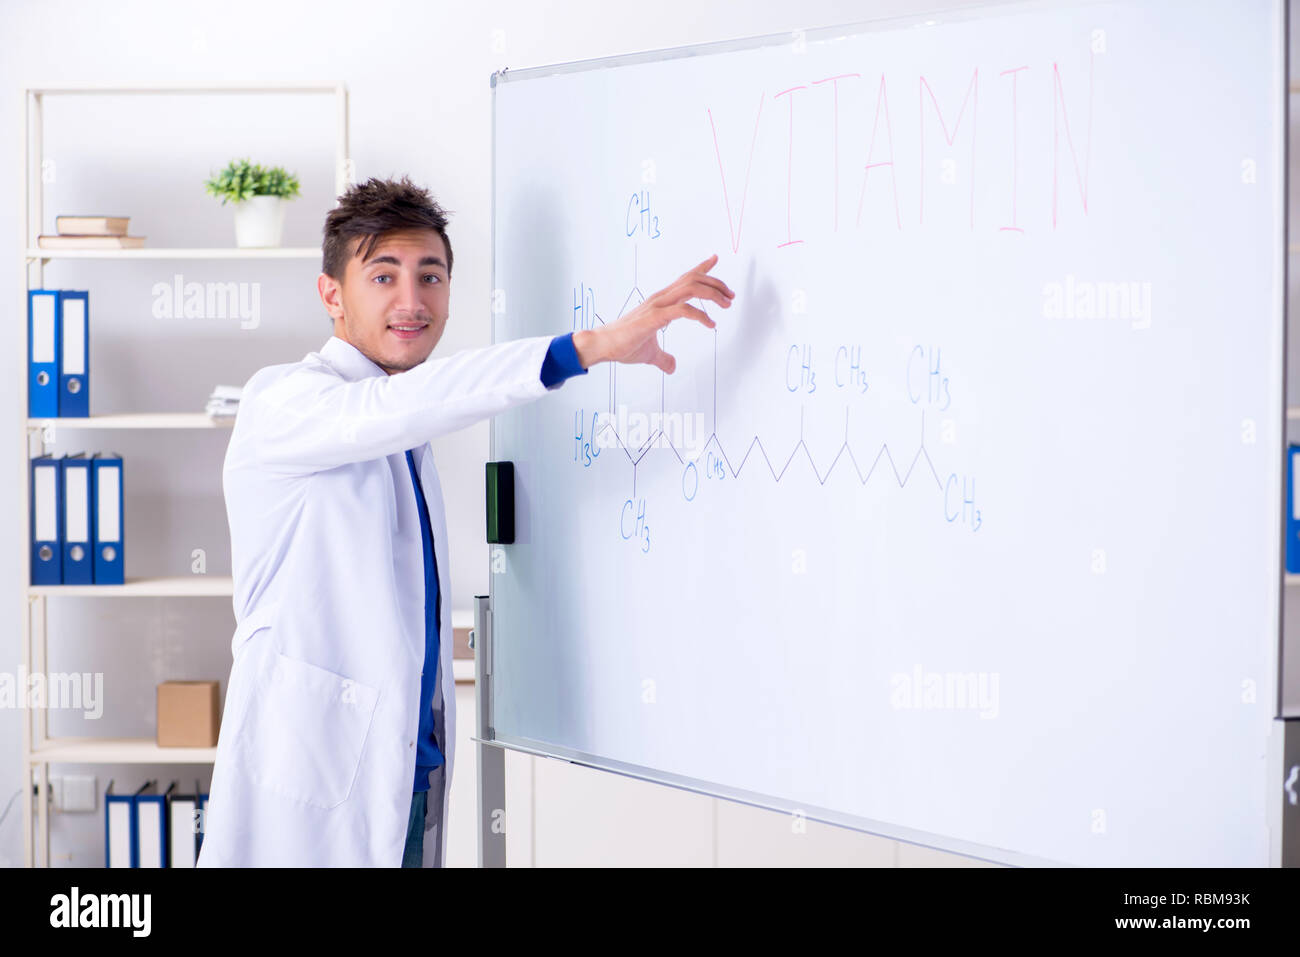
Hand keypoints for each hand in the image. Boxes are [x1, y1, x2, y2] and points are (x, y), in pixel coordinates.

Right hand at [573, 253, 734, 372]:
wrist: (603, 345)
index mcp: (660, 301)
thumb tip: (671, 366)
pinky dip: (701, 314)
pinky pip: (683, 310)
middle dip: (716, 283)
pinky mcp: (655, 317)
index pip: (684, 279)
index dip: (701, 268)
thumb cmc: (622, 345)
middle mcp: (661, 298)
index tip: (715, 259)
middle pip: (693, 279)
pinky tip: (711, 324)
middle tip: (730, 295)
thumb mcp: (650, 354)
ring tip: (726, 304)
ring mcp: (658, 306)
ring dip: (713, 294)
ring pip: (691, 288)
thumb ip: (663, 358)